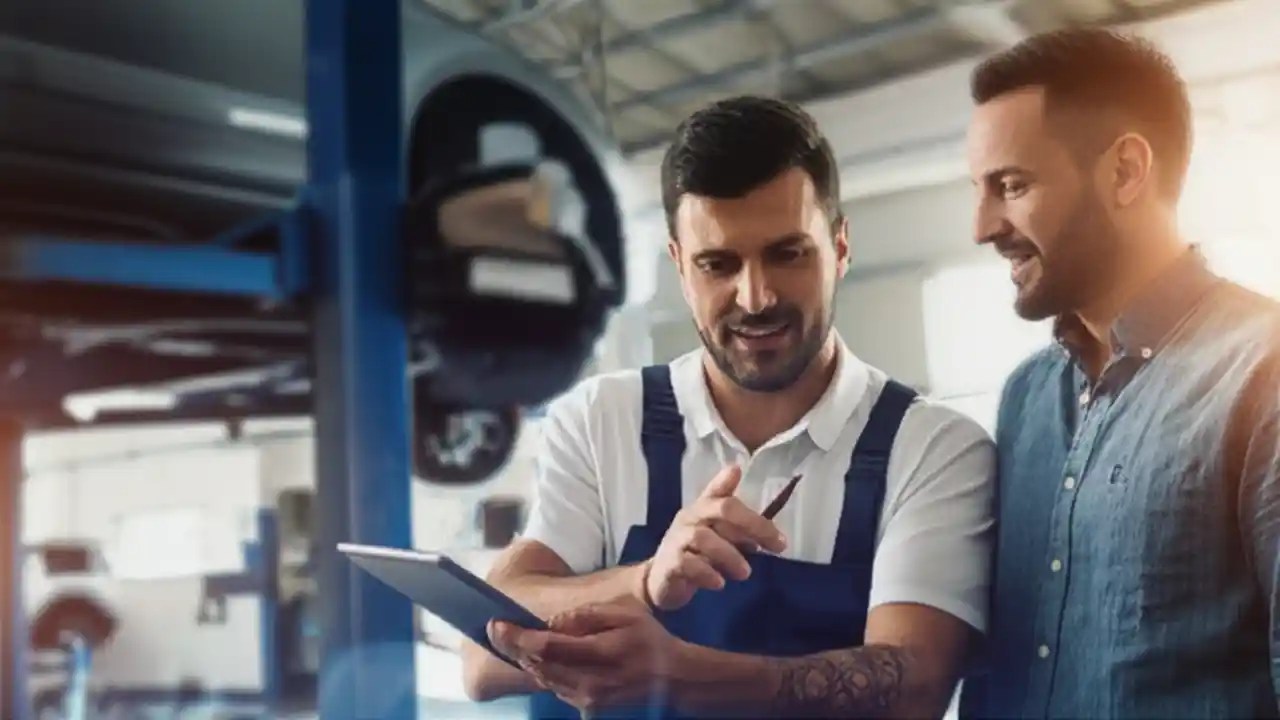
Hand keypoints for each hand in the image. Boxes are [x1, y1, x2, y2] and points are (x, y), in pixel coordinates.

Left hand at [489, 598, 681, 713]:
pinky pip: (555, 687)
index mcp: (602, 654)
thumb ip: (586, 616)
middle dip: (514, 647)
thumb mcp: (624, 614)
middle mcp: (590, 682)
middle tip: (497, 629)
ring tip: (516, 639)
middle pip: (539, 666)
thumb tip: (551, 623)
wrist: (672, 679)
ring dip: (526, 660)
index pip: (548, 647)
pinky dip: (543, 671)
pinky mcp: (587, 707)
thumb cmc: (648, 639)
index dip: (517, 637)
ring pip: (544, 679)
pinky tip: (541, 656)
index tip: (496, 624)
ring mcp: (587, 699)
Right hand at [644, 465, 786, 610]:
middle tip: (775, 547)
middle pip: (721, 509)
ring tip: (745, 572)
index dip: (751, 508)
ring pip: (703, 538)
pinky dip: (706, 573)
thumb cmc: (692, 551)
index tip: (774, 526)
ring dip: (729, 555)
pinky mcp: (669, 564)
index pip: (727, 498)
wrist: (660, 580)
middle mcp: (689, 518)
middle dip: (752, 526)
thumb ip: (731, 512)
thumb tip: (739, 472)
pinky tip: (719, 583)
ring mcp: (676, 540)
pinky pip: (687, 563)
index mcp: (702, 508)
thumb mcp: (714, 530)